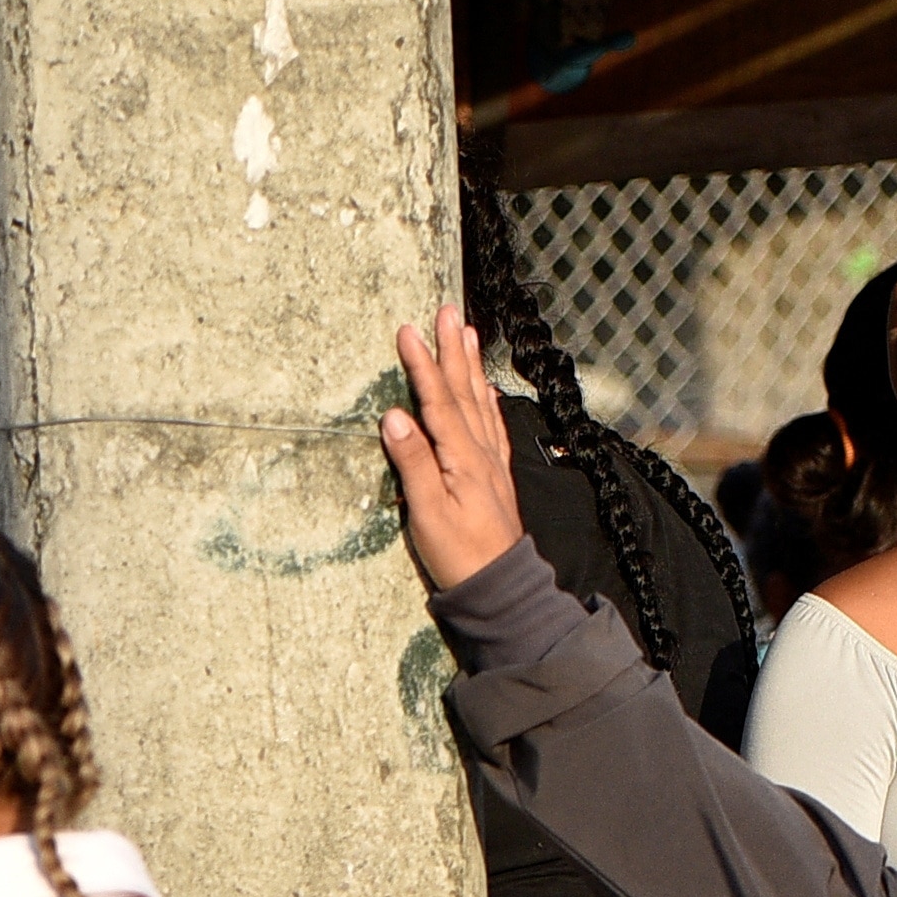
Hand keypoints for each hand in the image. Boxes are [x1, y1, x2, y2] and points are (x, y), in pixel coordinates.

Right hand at [377, 304, 528, 590]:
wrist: (502, 585)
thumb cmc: (460, 555)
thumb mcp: (429, 514)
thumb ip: (413, 464)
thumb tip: (395, 418)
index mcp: (461, 458)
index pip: (437, 401)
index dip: (422, 365)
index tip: (408, 330)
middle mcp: (480, 452)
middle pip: (463, 391)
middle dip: (452, 350)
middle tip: (447, 311)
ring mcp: (491, 462)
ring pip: (479, 403)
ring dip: (471, 367)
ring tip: (467, 333)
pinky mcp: (494, 475)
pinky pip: (491, 426)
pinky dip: (486, 401)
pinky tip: (484, 389)